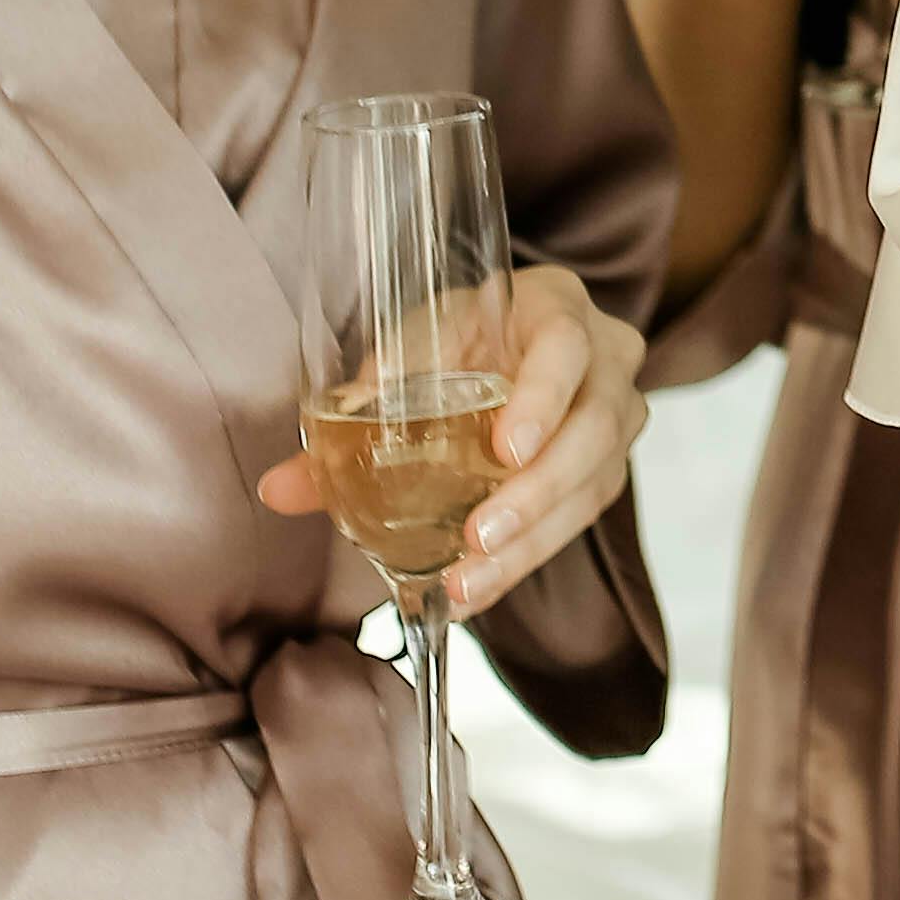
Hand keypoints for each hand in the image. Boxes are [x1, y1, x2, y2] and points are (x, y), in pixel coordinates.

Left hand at [261, 263, 651, 622]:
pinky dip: (522, 561)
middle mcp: (606, 362)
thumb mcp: (414, 345)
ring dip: (529, 542)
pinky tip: (473, 590)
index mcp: (559, 308)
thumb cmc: (464, 333)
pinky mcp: (604, 471)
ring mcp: (616, 419)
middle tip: (478, 536)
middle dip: (537, 493)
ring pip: (593, 486)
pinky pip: (577, 522)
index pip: (566, 349)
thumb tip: (284, 486)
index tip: (505, 449)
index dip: (541, 399)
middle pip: (594, 429)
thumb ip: (357, 406)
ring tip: (466, 580)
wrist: (510, 340)